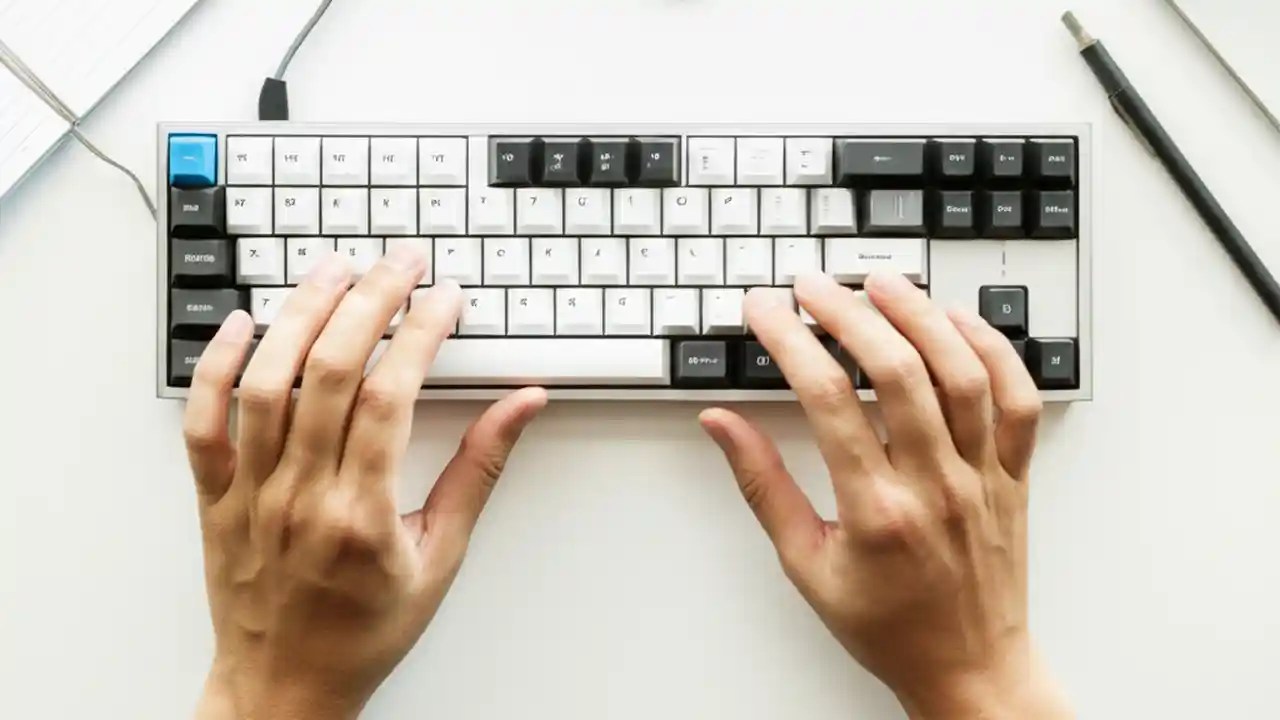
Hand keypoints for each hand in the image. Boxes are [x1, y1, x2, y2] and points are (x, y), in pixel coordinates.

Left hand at [184, 247, 546, 719]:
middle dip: (371, 299)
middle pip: (332, 371)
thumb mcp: (442, 555)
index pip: (392, 395)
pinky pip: (203, 420)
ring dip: (301, 313)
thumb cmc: (365, 629)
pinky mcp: (213, 496)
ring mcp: (249, 493)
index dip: (422, 332)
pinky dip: (215, 365)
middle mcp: (301, 496)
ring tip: (334, 269)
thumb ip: (480, 472)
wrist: (287, 685)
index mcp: (363, 515)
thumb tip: (521, 405)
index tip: (445, 299)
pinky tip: (243, 324)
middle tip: (400, 261)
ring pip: (267, 381)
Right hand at [701, 272, 1071, 719]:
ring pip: (962, 373)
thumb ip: (761, 486)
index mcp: (876, 510)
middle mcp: (935, 484)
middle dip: (848, 312)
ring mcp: (981, 476)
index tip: (765, 311)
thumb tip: (721, 424)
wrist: (968, 668)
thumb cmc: (888, 625)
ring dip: (921, 316)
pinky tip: (959, 322)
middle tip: (814, 285)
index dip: (789, 340)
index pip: (826, 398)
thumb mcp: (805, 563)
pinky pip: (1017, 400)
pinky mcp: (1013, 474)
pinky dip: (993, 351)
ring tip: (882, 283)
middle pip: (896, 370)